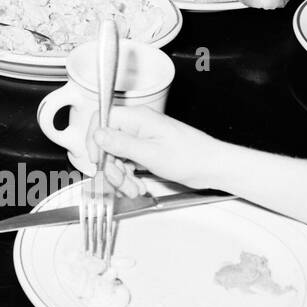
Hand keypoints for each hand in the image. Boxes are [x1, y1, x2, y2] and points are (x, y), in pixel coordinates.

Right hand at [85, 106, 218, 192]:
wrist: (212, 167)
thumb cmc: (192, 157)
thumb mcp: (151, 154)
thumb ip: (121, 144)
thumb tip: (98, 135)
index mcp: (138, 118)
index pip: (102, 119)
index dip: (94, 140)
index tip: (97, 159)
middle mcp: (137, 124)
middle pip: (106, 142)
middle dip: (111, 166)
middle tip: (120, 182)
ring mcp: (140, 137)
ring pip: (115, 155)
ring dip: (120, 176)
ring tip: (133, 189)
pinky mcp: (144, 149)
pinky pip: (126, 161)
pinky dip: (128, 176)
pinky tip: (137, 186)